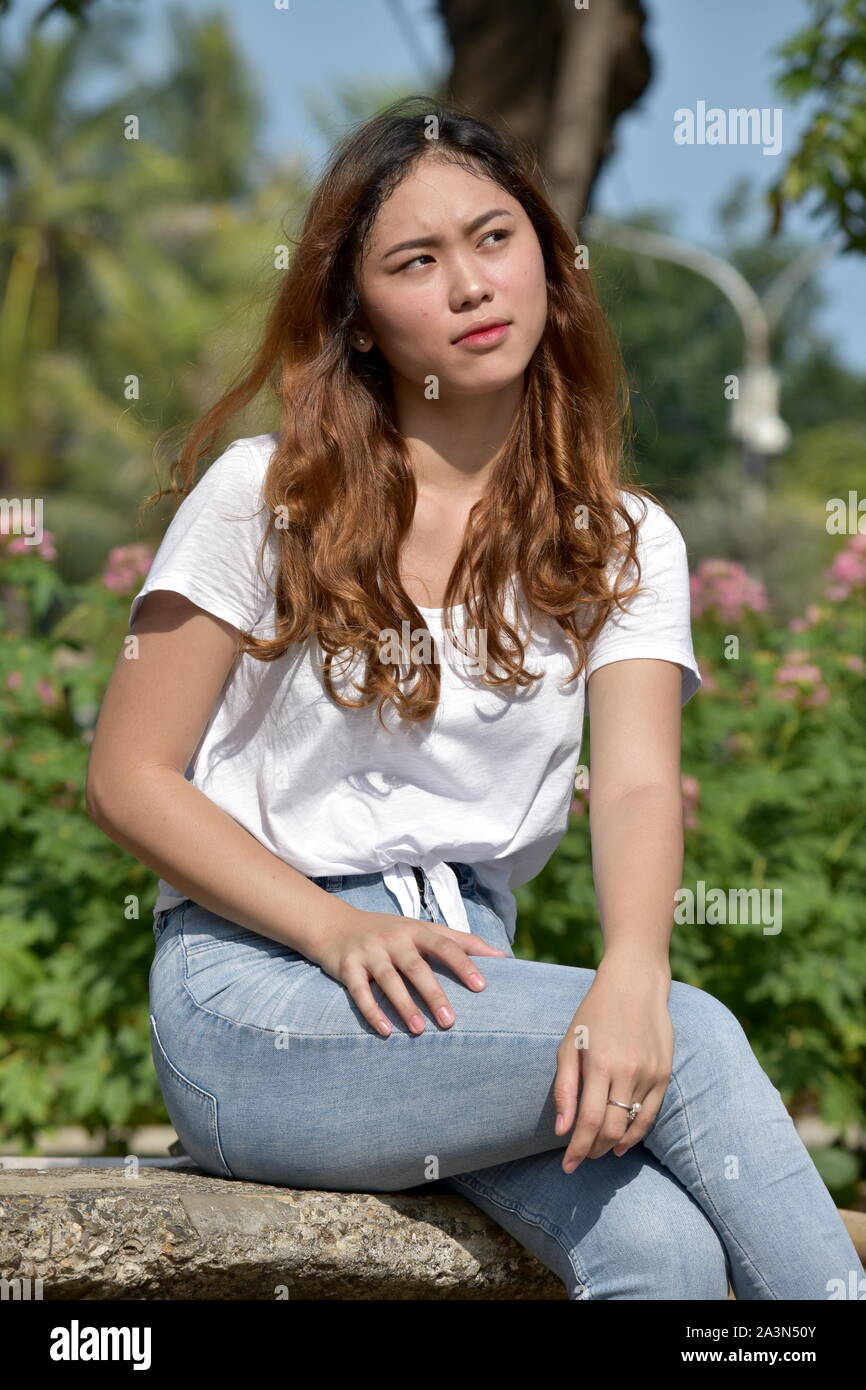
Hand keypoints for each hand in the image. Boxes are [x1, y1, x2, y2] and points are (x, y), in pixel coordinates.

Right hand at [312, 903, 508, 1036]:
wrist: (334, 925)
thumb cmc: (390, 932)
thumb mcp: (423, 929)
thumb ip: (461, 941)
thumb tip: (503, 956)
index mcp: (416, 931)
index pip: (445, 946)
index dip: (463, 964)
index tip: (482, 987)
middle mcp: (394, 939)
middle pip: (417, 967)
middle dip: (434, 994)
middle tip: (451, 1022)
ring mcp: (370, 952)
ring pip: (389, 980)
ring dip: (404, 1006)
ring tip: (419, 1031)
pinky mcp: (348, 966)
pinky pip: (359, 991)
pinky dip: (371, 1011)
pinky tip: (384, 1031)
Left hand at [553, 956, 672, 1172]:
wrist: (635, 985)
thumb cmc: (594, 1013)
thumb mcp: (570, 1044)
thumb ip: (564, 1089)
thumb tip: (562, 1131)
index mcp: (599, 1063)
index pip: (588, 1121)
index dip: (578, 1149)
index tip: (567, 1167)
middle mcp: (627, 1071)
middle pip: (611, 1128)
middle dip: (593, 1150)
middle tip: (580, 1158)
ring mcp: (650, 1073)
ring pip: (632, 1126)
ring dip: (612, 1145)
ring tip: (598, 1151)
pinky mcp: (665, 1074)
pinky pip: (650, 1114)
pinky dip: (635, 1133)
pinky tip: (621, 1142)